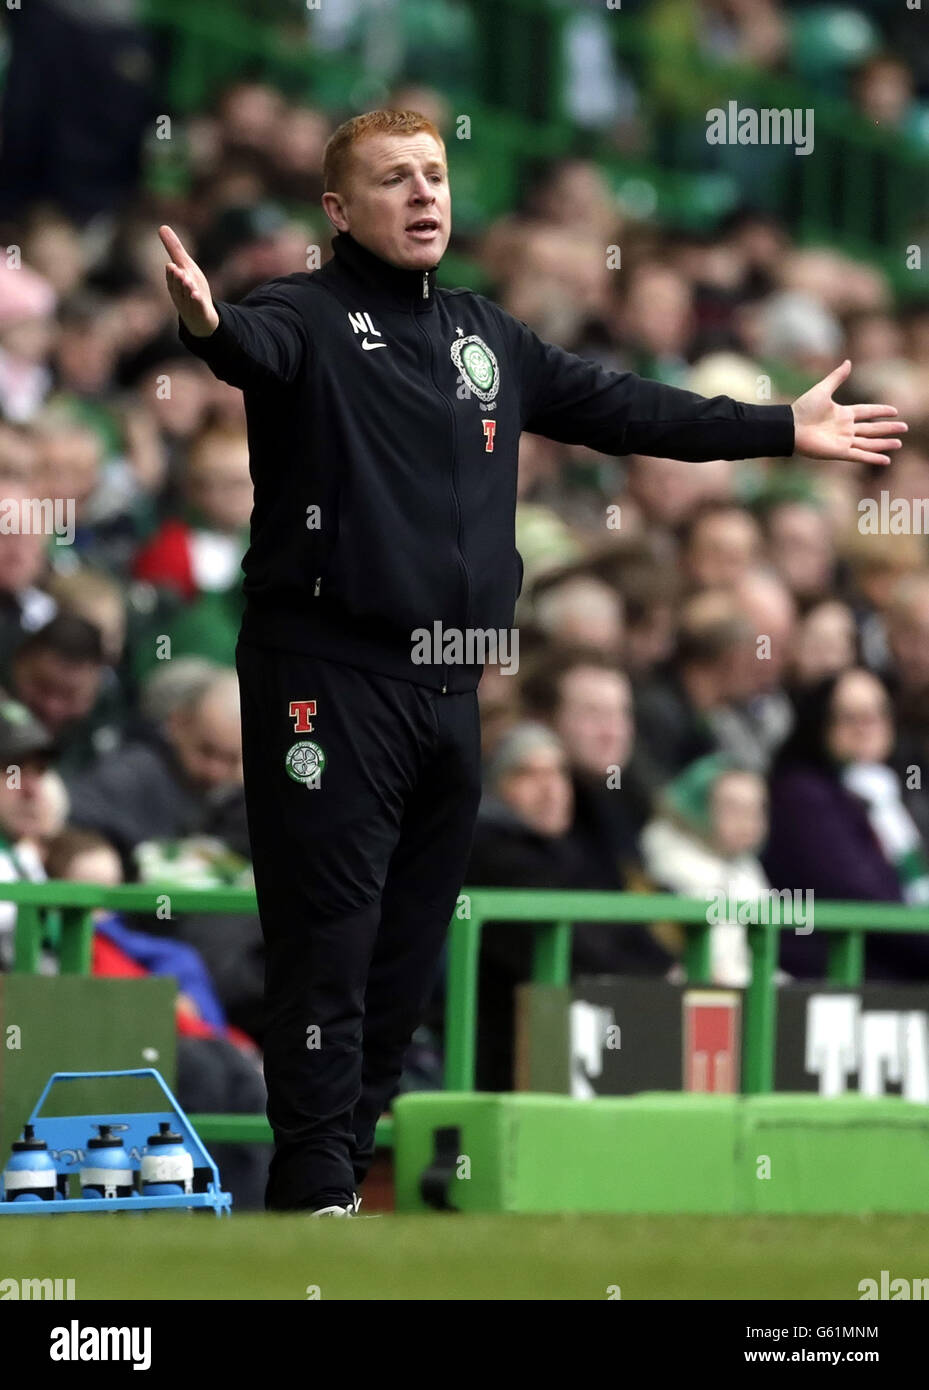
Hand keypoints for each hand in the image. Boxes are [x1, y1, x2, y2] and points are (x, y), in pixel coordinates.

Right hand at [159, 224, 218, 337]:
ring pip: (187, 296)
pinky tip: (197, 295)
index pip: (172, 278)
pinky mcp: (200, 312)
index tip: (171, 265)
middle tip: (178, 271)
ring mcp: (190, 305)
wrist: (200, 317)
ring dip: (187, 289)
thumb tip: (161, 227)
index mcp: (175, 284)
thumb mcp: (185, 266)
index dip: (172, 273)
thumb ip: (174, 249)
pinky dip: (197, 301)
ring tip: (188, 280)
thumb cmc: (191, 288)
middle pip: (178, 287)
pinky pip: (198, 307)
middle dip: (178, 279)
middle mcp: (180, 295)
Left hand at [791, 360, 905, 465]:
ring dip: (884, 443)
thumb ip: (837, 377)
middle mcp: (846, 428)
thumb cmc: (803, 408)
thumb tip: (848, 361)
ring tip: (899, 443)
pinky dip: (873, 458)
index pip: (867, 411)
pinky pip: (860, 455)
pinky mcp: (840, 452)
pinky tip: (886, 460)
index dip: (880, 411)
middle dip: (888, 428)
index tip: (894, 411)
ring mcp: (844, 441)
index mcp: (843, 413)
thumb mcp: (823, 389)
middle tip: (904, 427)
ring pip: (869, 442)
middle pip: (872, 428)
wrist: (791, 427)